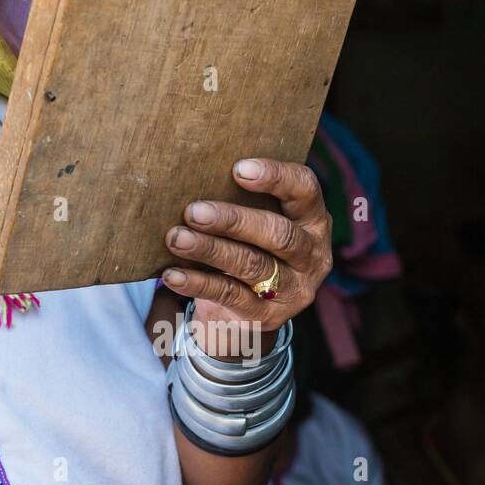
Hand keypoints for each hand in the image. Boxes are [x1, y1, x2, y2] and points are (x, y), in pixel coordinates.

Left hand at [160, 158, 332, 338]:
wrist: (246, 311)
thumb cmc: (246, 245)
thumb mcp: (254, 222)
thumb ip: (239, 200)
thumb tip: (191, 177)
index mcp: (312, 219)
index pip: (305, 189)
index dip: (276, 176)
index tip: (238, 168)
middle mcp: (312, 254)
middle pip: (278, 233)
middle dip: (233, 220)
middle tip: (193, 211)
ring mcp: (294, 289)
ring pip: (253, 265)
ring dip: (210, 249)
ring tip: (176, 238)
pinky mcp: (268, 316)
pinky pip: (231, 296)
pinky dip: (198, 283)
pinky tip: (172, 274)